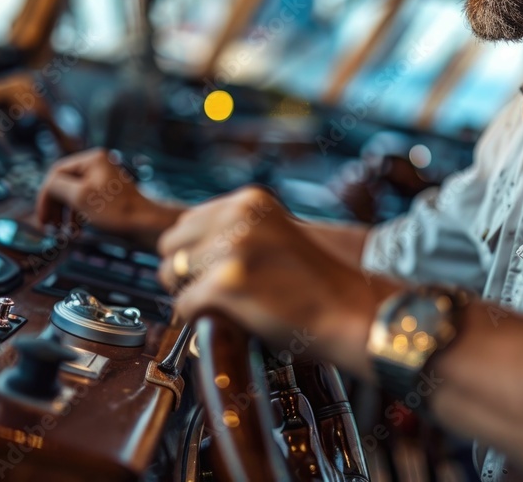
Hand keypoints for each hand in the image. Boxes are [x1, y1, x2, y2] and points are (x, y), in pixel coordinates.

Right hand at [35, 148, 178, 241]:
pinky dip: (77, 215)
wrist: (145, 224)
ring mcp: (103, 179)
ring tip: (62, 230)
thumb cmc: (118, 210)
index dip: (46, 195)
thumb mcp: (80, 196)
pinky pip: (85, 201)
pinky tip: (76, 229)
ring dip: (65, 213)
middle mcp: (98, 165)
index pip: (57, 172)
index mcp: (92, 159)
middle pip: (64, 184)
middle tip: (48, 225)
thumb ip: (57, 186)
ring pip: (73, 194)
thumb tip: (47, 186)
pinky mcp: (108, 194)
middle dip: (55, 206)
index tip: (42, 215)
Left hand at [157, 186, 396, 376]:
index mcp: (249, 202)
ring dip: (189, 294)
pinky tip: (224, 321)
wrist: (351, 313)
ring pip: (172, 274)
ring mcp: (231, 249)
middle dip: (184, 271)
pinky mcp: (225, 285)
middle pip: (171, 244)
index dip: (193, 252)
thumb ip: (238, 232)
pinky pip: (183, 305)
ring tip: (220, 307)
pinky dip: (197, 319)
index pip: (187, 222)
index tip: (208, 272)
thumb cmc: (319, 285)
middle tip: (209, 293)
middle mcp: (238, 218)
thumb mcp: (277, 237)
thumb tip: (190, 249)